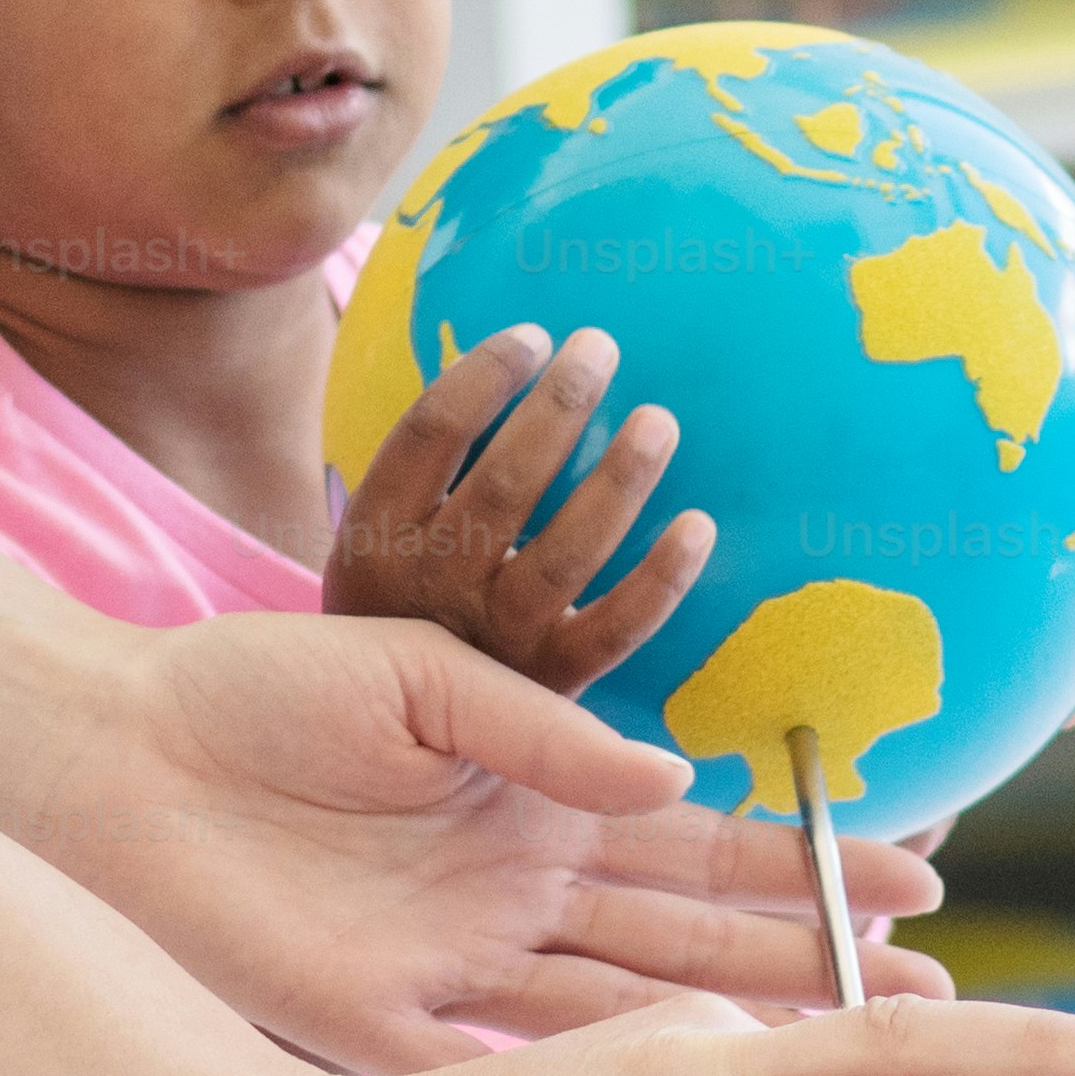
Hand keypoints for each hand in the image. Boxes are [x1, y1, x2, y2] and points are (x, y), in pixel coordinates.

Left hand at [28, 612, 956, 1069]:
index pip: (690, 839)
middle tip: (941, 1002)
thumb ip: (540, 728)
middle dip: (812, 970)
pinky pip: (506, 1072)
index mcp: (522, 797)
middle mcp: (511, 891)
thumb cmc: (253, 690)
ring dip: (738, 1045)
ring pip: (627, 1019)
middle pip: (691, 944)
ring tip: (858, 1068)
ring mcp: (456, 966)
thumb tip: (672, 782)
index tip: (917, 879)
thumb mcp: (413, 671)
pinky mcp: (382, 1023)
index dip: (800, 866)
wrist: (113, 751)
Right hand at [321, 322, 710, 696]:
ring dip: (619, 479)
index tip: (532, 336)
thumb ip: (430, 473)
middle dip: (560, 407)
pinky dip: (662, 577)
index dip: (484, 377)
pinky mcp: (553, 683)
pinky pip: (618, 627)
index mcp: (375, 536)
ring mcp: (497, 641)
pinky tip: (699, 525)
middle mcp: (433, 587)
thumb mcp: (378, 541)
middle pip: (505, 483)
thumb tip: (516, 368)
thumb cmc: (399, 608)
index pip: (429, 435)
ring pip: (566, 550)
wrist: (382, 739)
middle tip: (601, 348)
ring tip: (659, 420)